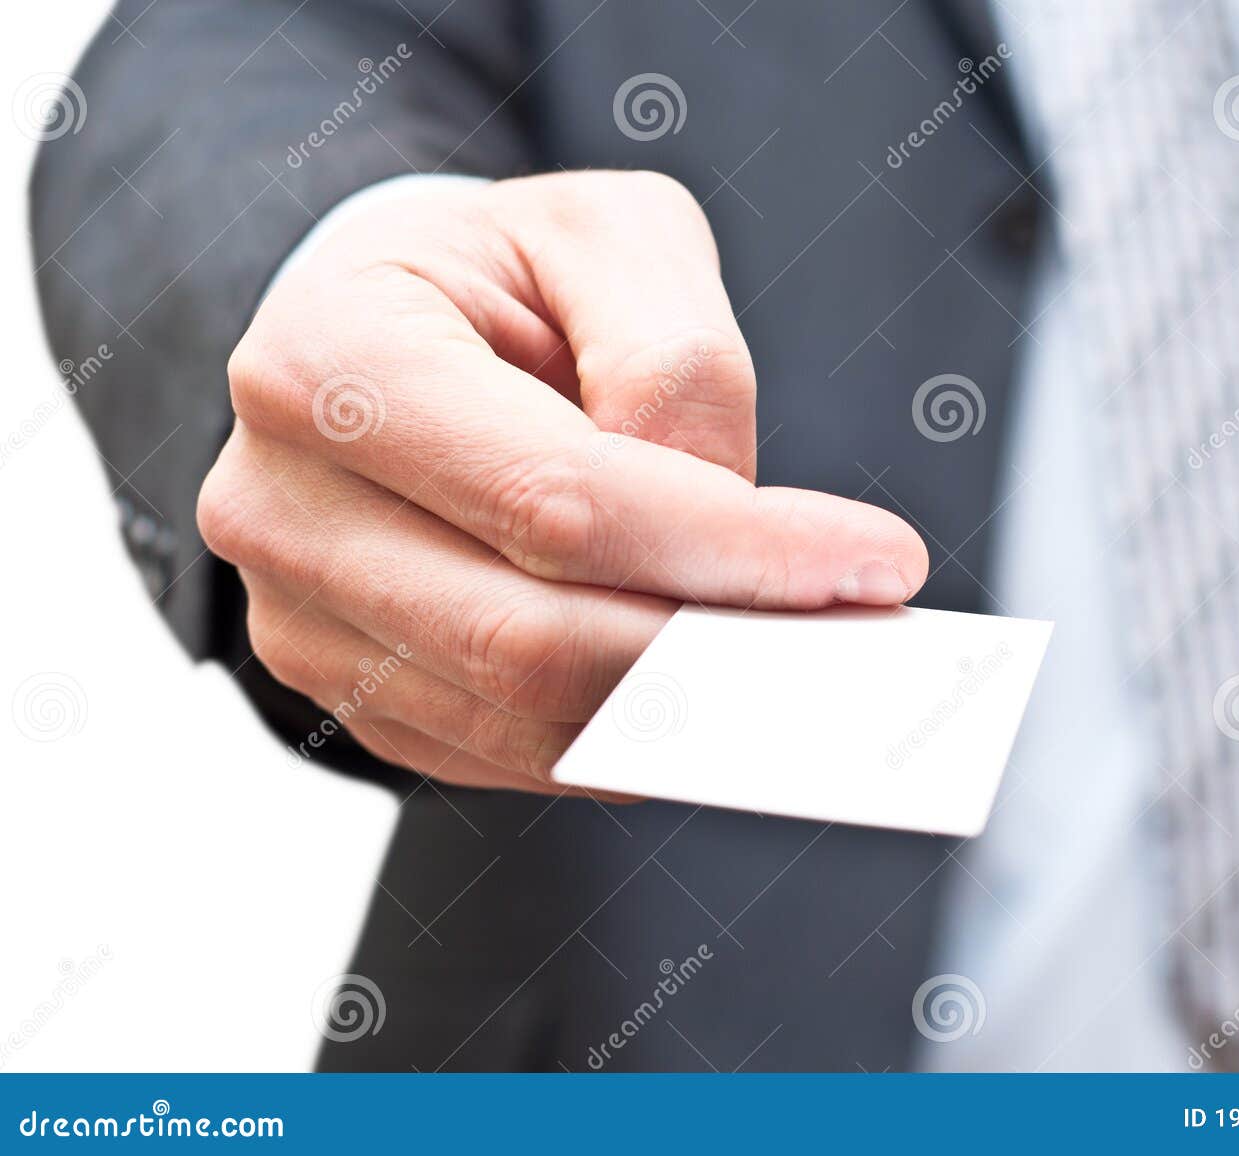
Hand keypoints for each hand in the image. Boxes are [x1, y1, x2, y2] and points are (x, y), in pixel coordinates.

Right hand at [197, 171, 927, 793]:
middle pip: (535, 640)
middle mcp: (283, 507)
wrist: (389, 328)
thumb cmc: (504, 275)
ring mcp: (302, 619)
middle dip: (721, 653)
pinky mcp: (351, 690)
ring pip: (528, 720)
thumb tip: (732, 527)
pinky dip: (633, 736)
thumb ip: (675, 362)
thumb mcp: (606, 238)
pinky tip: (714, 690)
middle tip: (858, 646)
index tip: (876, 565)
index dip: (731, 549)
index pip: (556, 498)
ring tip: (810, 669)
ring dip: (690, 713)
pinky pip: (514, 754)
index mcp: (327, 362)